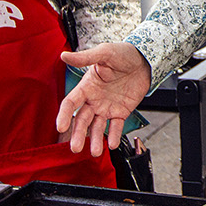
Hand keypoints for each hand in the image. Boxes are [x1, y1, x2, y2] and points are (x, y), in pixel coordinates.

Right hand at [57, 42, 152, 156]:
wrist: (145, 60)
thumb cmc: (123, 54)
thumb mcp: (104, 53)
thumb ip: (85, 58)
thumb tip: (64, 55)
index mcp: (86, 87)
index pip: (71, 103)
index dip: (64, 115)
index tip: (60, 127)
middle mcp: (94, 100)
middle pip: (82, 120)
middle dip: (78, 134)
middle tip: (75, 148)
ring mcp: (106, 107)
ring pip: (97, 127)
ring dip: (95, 139)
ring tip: (95, 152)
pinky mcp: (121, 112)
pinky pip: (116, 126)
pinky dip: (114, 135)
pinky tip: (112, 144)